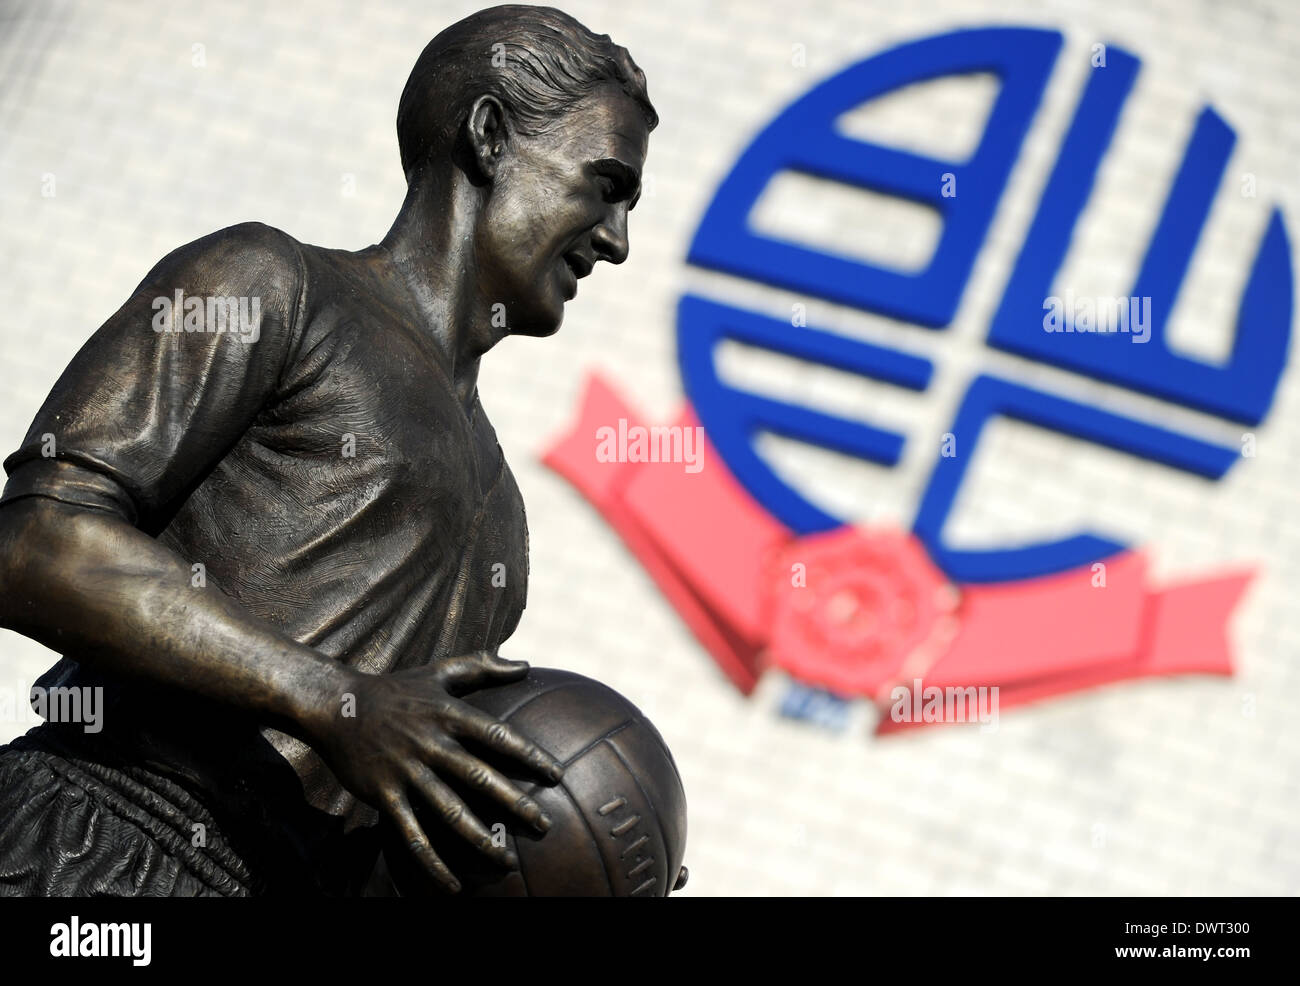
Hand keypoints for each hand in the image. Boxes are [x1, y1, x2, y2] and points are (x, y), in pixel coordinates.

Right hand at [306, 650, 563, 892]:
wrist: (337, 705)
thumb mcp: (438, 671)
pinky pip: (412, 833)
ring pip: (449, 811)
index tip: (556, 775)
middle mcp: (431, 743)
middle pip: (480, 777)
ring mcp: (407, 770)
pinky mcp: (384, 793)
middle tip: (544, 825)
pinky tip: (452, 884)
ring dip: (480, 839)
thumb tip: (525, 665)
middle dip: (515, 804)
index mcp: (448, 714)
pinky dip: (432, 862)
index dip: (529, 755)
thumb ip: (482, 666)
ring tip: (507, 860)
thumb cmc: (395, 689)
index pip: (498, 736)